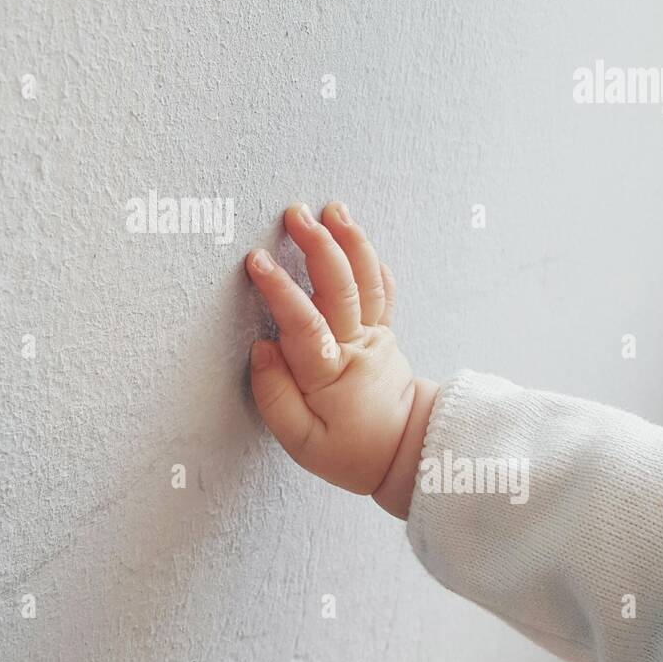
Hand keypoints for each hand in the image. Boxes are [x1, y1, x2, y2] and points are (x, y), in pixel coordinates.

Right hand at [245, 203, 435, 517]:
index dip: (280, 289)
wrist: (405, 452)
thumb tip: (262, 349)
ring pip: (365, 280)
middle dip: (317, 245)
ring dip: (349, 240)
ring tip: (332, 209)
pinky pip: (382, 290)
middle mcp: (355, 346)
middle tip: (295, 212)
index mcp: (329, 374)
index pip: (303, 323)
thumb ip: (275, 397)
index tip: (256, 260)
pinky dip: (372, 261)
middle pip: (339, 287)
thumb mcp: (301, 443)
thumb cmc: (348, 450)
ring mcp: (375, 335)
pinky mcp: (385, 332)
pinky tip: (357, 237)